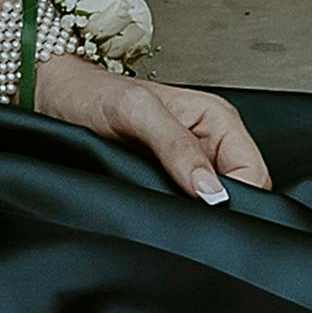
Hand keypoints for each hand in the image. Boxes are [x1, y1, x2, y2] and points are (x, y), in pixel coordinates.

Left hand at [41, 60, 272, 207]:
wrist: (57, 99)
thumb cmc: (93, 94)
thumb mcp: (135, 111)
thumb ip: (175, 146)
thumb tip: (210, 190)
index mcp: (218, 120)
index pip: (255, 175)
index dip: (239, 200)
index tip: (210, 213)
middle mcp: (210, 143)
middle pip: (240, 195)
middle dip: (220, 211)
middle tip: (187, 218)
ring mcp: (191, 166)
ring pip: (215, 207)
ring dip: (197, 217)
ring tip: (169, 215)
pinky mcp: (169, 182)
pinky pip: (188, 209)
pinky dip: (179, 218)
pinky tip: (162, 217)